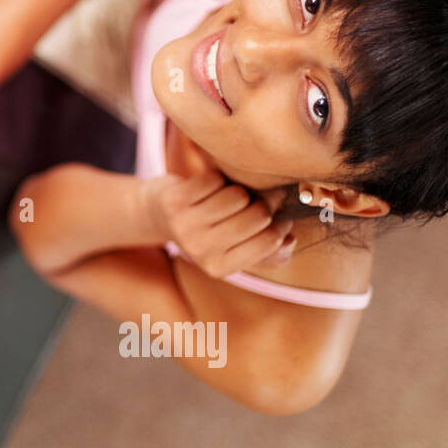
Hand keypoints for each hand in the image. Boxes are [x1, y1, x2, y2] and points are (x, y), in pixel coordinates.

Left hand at [142, 170, 294, 279]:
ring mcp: (185, 227)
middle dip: (259, 204)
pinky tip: (206, 188)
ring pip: (238, 196)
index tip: (274, 216)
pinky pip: (215, 180)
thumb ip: (270, 252)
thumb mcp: (237, 249)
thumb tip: (289, 242)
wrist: (158, 213)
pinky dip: (216, 178)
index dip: (280, 223)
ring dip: (237, 190)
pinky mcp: (174, 202)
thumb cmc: (208, 230)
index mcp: (220, 268)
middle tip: (247, 204)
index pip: (271, 241)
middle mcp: (200, 252)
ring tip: (225, 198)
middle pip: (258, 216)